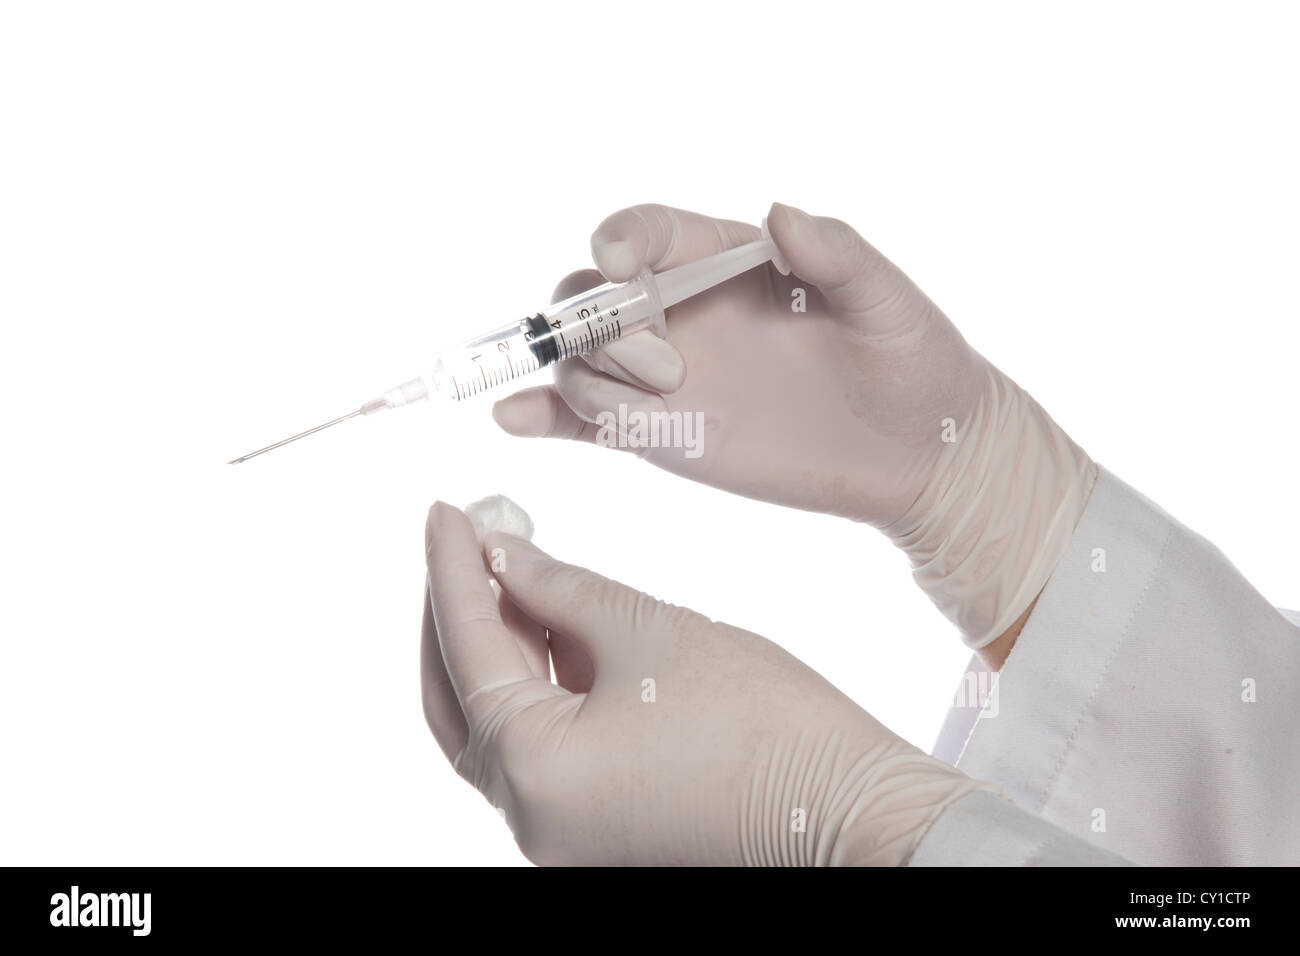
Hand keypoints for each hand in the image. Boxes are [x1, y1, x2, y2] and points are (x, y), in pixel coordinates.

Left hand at [420, 502, 997, 865]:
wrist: (849, 809)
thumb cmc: (763, 722)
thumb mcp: (648, 630)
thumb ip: (560, 587)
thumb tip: (504, 555)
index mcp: (533, 771)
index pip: (467, 650)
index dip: (452, 569)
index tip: (446, 510)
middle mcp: (531, 816)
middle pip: (463, 698)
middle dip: (461, 613)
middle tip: (468, 540)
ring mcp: (563, 828)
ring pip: (502, 721)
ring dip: (504, 643)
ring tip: (516, 564)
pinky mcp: (598, 823)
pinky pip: (544, 744)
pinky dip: (542, 682)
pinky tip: (555, 619)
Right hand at [491, 203, 1095, 647]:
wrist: (919, 453)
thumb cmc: (912, 361)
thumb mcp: (887, 299)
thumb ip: (836, 252)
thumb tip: (780, 211)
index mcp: (725, 263)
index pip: (647, 234)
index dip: (620, 239)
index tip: (620, 262)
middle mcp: (682, 315)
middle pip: (589, 298)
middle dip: (599, 322)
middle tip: (668, 365)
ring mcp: (666, 378)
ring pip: (579, 361)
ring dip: (589, 376)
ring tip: (663, 400)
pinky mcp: (661, 436)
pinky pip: (583, 423)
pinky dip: (542, 418)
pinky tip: (514, 420)